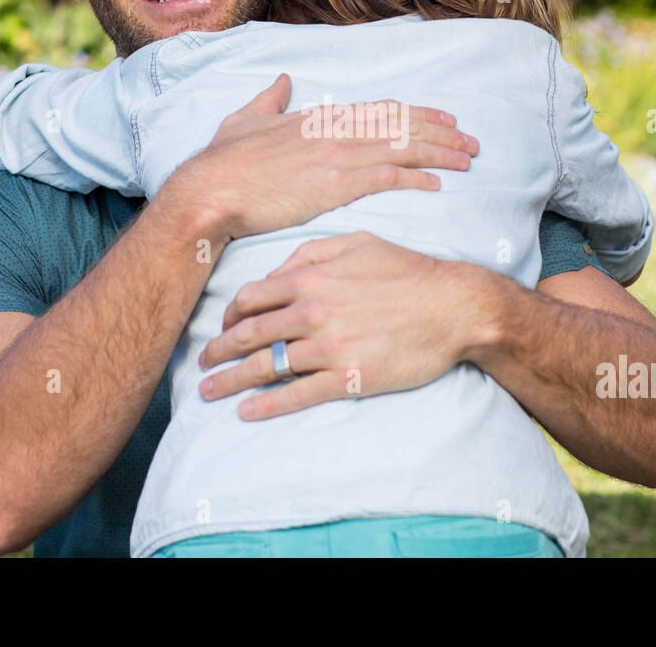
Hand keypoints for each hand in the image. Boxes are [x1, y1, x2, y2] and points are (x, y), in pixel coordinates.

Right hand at [163, 74, 478, 243]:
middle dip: (441, 132)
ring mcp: (335, 156)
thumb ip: (268, 99)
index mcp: (317, 117)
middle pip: (401, 125)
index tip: (444, 118)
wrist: (209, 192)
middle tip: (471, 141)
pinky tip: (436, 183)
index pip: (381, 109)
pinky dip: (414, 178)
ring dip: (439, 153)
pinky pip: (385, 177)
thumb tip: (283, 80)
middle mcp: (333, 131)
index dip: (417, 113)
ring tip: (467, 159)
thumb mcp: (243, 119)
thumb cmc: (222, 163)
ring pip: (401, 148)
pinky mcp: (333, 185)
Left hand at [197, 232, 495, 418]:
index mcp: (312, 278)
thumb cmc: (408, 271)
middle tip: (201, 365)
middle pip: (248, 334)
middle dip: (217, 351)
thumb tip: (277, 270)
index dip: (229, 315)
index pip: (251, 297)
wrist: (454, 307)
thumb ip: (312, 251)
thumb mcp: (358, 242)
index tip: (221, 327)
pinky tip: (247, 412)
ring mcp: (328, 346)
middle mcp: (313, 311)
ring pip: (265, 366)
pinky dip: (267, 406)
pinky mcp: (348, 377)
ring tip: (210, 393)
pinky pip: (297, 394)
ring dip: (230, 382)